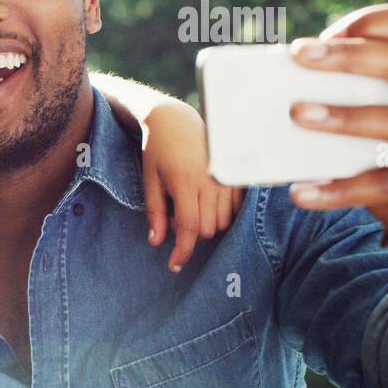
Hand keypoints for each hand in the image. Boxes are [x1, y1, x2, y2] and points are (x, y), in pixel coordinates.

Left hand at [141, 99, 244, 271]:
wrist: (177, 121)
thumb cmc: (158, 151)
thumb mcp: (150, 182)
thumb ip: (155, 213)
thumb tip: (157, 242)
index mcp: (185, 182)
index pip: (189, 227)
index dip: (182, 251)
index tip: (174, 266)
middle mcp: (211, 181)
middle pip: (207, 229)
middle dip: (189, 233)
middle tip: (174, 214)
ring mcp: (227, 178)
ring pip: (223, 223)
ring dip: (205, 224)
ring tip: (189, 204)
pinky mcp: (237, 177)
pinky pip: (235, 210)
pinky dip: (220, 215)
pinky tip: (205, 202)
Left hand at [288, 1, 387, 277]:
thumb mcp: (378, 127)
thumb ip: (350, 104)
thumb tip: (277, 92)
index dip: (376, 21)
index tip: (327, 34)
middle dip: (352, 55)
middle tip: (299, 54)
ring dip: (344, 116)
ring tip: (296, 114)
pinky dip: (342, 188)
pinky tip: (303, 191)